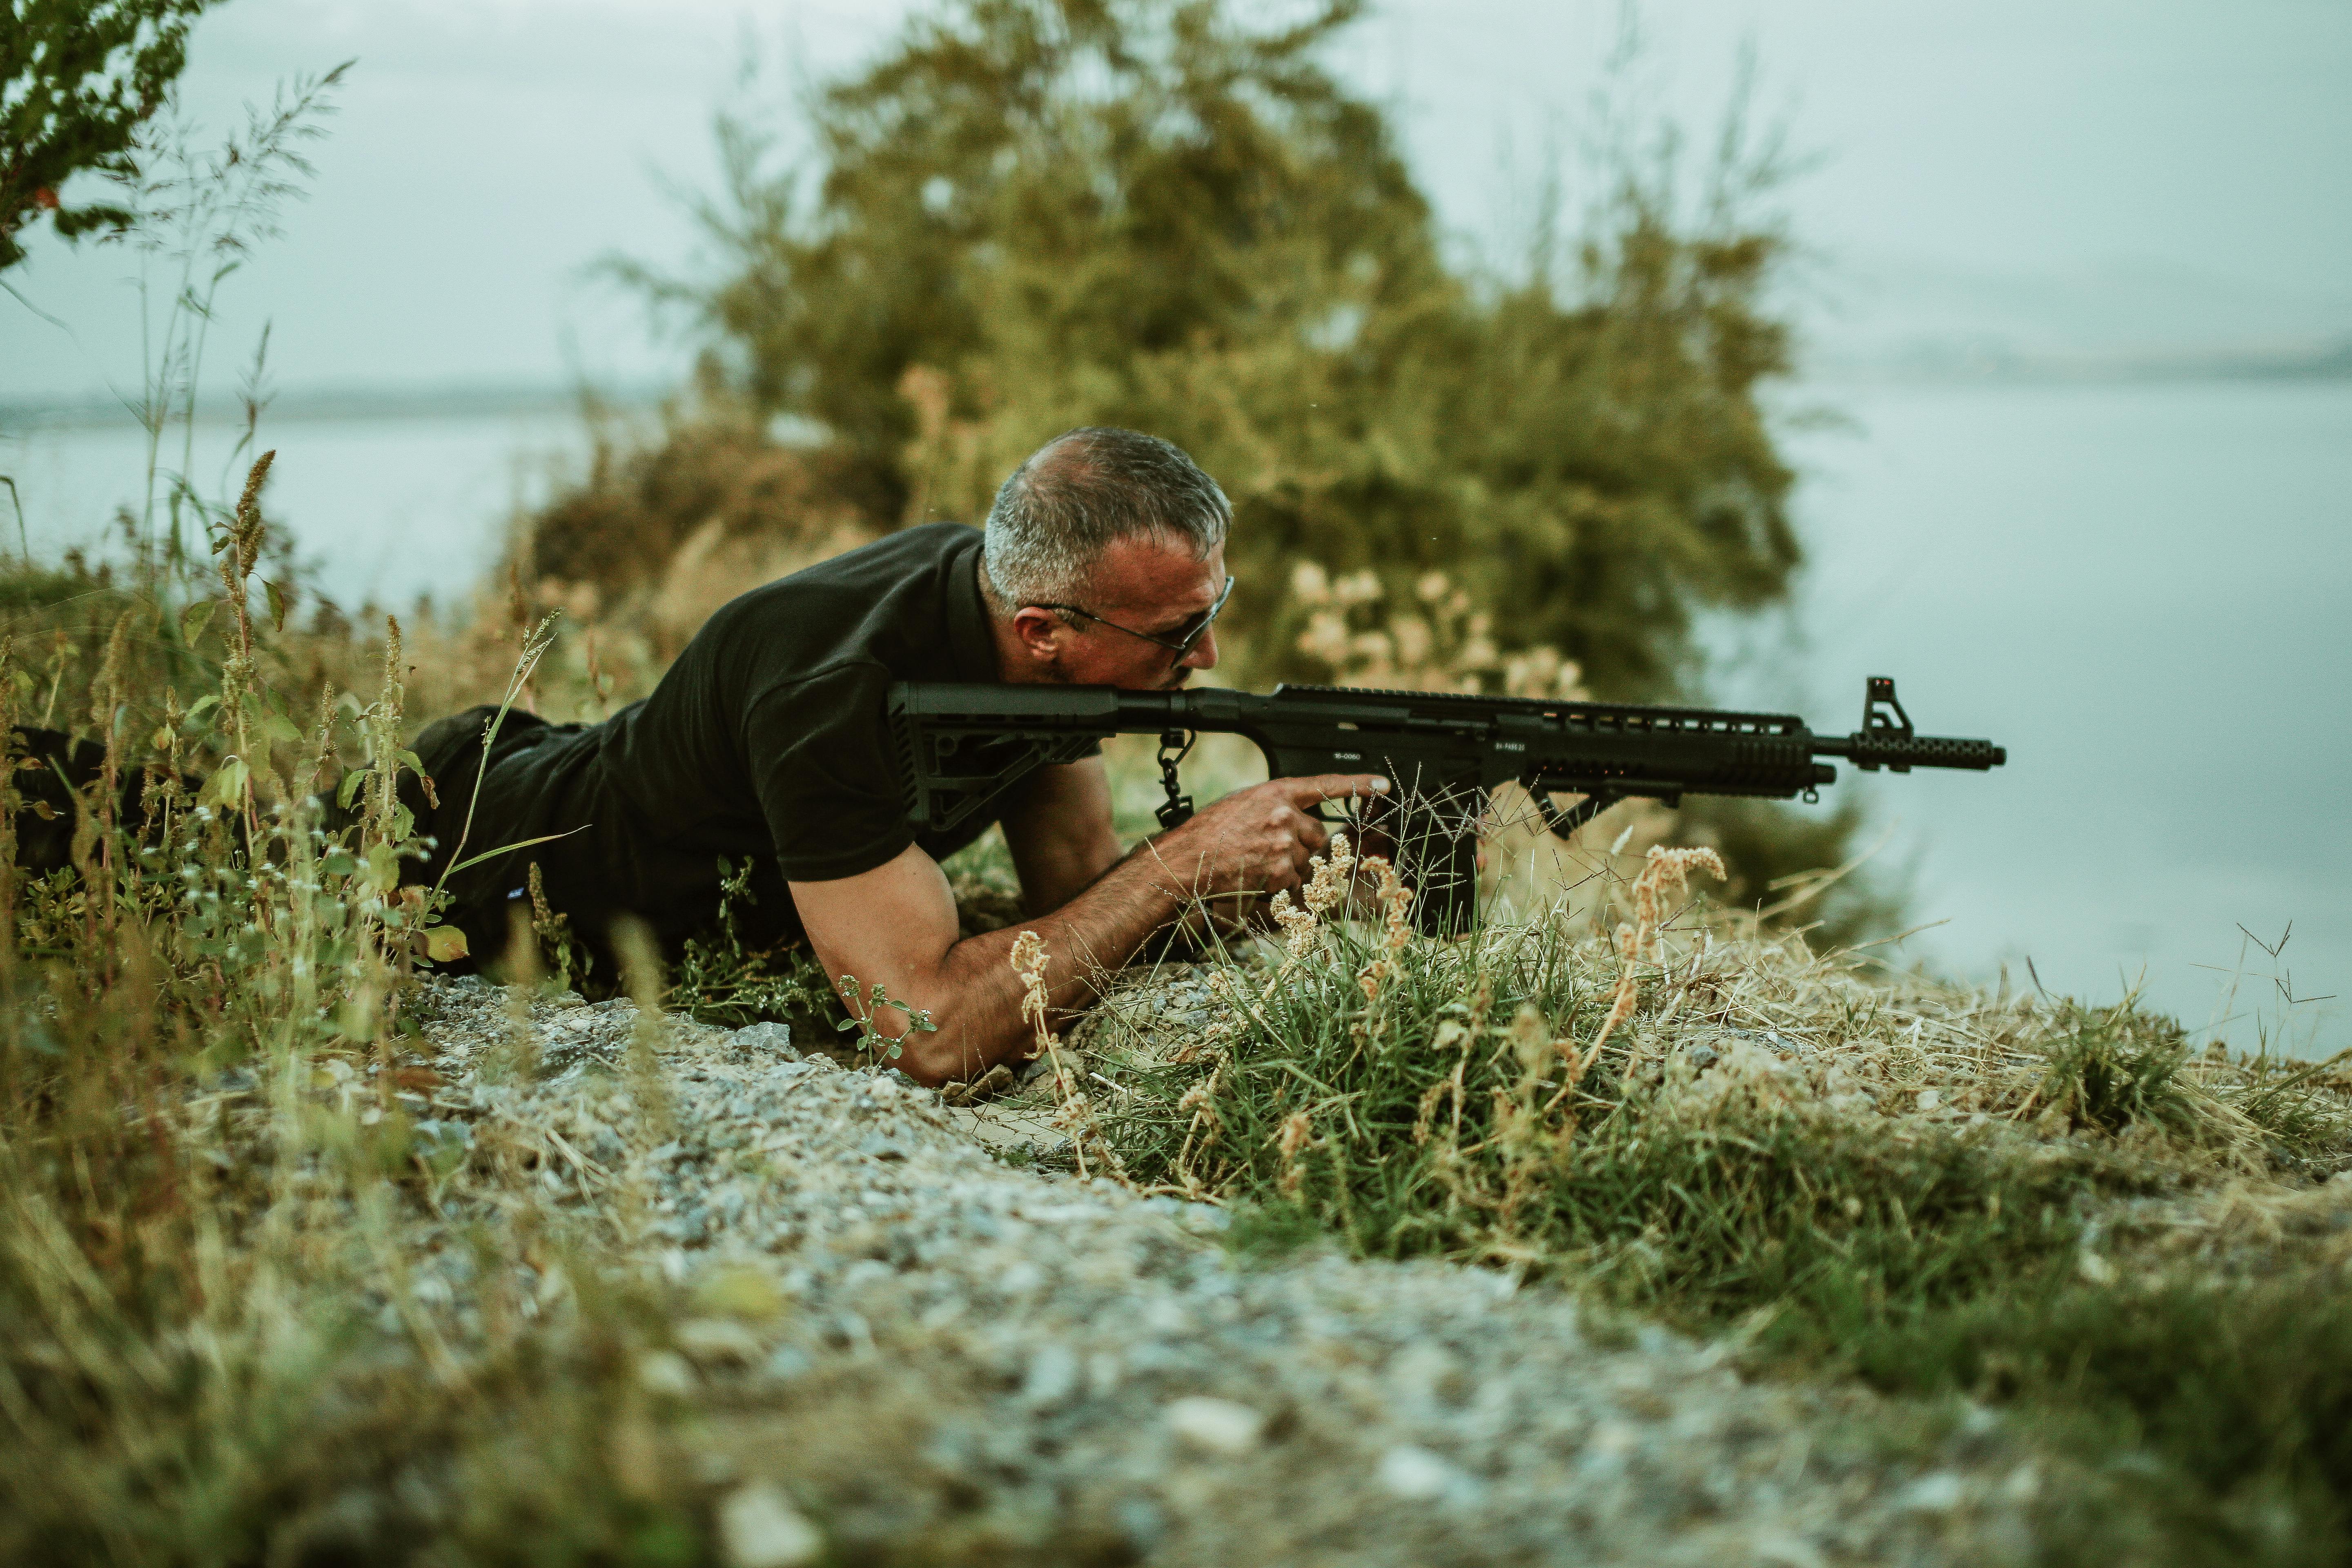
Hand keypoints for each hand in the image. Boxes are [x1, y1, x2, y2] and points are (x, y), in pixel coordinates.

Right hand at [1147, 773, 1387, 920]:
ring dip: (1287, 868)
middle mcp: (1285, 815)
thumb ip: (1274, 807)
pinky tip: (1254, 878)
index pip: (1325, 784)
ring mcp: (1284, 844)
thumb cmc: (1207, 833)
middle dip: (1300, 846)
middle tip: (1268, 850)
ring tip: (1254, 864)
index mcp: (1276, 792)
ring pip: (1304, 861)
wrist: (1185, 861)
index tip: (1382, 784)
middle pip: (1316, 835)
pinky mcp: (1279, 871)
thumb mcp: (1243, 805)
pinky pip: (1292, 882)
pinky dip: (1278, 885)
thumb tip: (1294, 820)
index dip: (1358, 784)